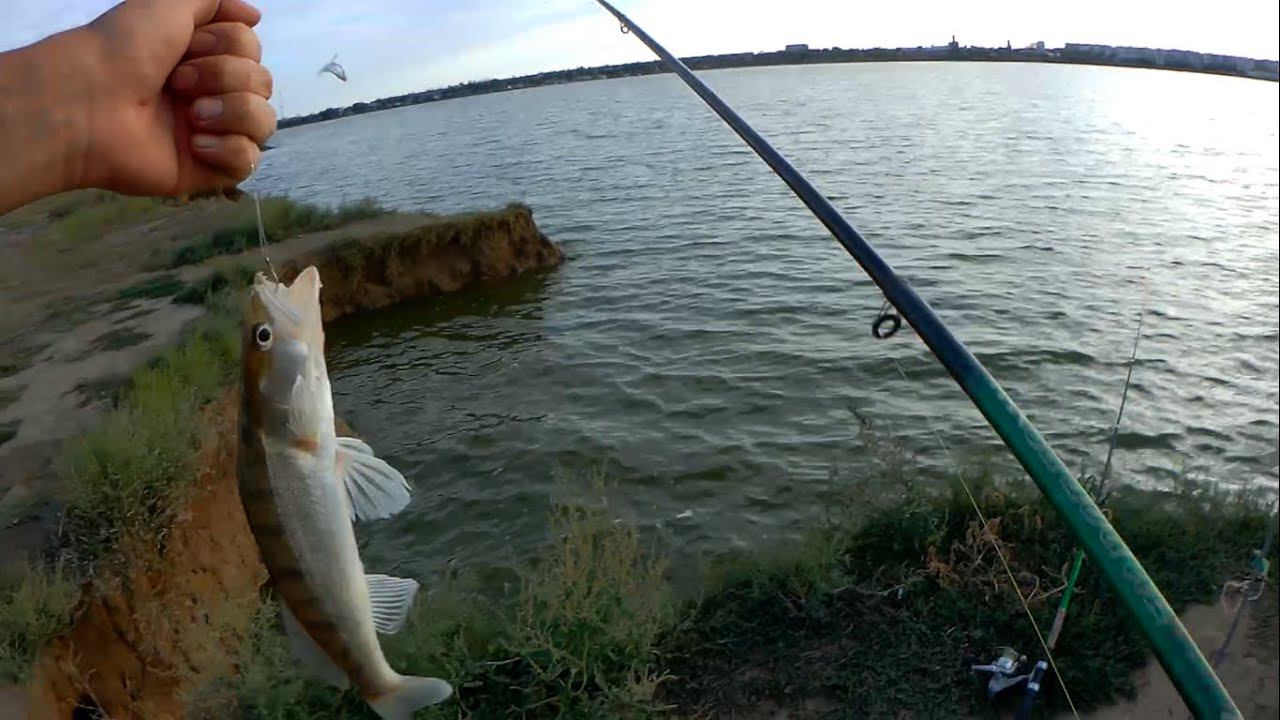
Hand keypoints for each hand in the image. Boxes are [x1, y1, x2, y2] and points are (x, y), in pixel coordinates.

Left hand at [79, 0, 274, 195]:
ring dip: (232, 111)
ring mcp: (213, 133)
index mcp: (202, 57)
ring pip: (263, 121)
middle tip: (178, 82)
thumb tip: (255, 15)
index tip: (189, 46)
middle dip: (225, 77)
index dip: (229, 45)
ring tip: (191, 115)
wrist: (90, 104)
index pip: (252, 51)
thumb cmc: (123, 51)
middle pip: (261, 83)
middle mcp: (211, 93)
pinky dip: (228, 148)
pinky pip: (248, 159)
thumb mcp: (167, 4)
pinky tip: (195, 144)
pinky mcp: (210, 169)